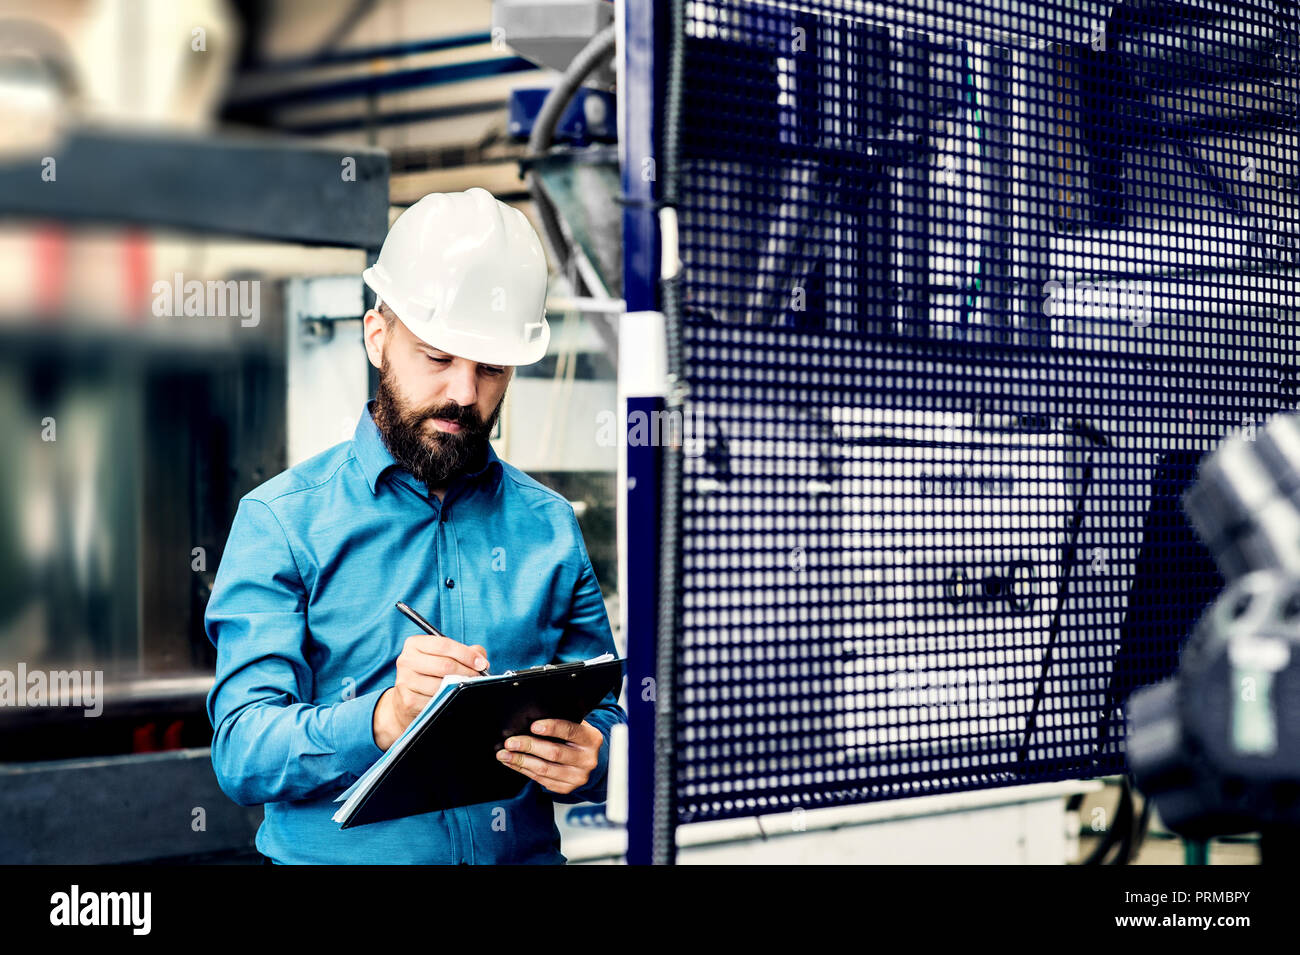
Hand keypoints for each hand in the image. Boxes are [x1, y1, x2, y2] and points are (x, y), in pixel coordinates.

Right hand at [372, 636, 488, 750]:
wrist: (406, 701)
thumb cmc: (431, 674)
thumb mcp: (444, 657)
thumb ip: (465, 652)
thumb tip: (481, 660)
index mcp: (414, 644)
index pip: (444, 645)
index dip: (466, 654)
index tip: (481, 663)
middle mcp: (406, 660)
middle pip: (444, 665)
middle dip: (467, 671)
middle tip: (478, 676)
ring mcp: (405, 681)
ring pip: (441, 684)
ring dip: (459, 687)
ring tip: (467, 687)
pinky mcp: (408, 700)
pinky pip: (436, 700)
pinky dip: (448, 699)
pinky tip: (452, 697)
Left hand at [496, 719, 602, 795]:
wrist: (590, 760)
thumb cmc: (578, 739)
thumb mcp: (577, 726)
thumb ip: (561, 722)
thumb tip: (531, 719)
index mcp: (591, 739)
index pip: (570, 731)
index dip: (552, 728)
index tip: (533, 726)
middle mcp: (587, 759)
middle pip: (554, 753)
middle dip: (529, 746)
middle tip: (510, 742)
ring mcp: (577, 776)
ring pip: (544, 769)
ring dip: (521, 761)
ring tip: (505, 754)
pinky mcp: (566, 788)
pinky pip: (540, 779)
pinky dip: (523, 770)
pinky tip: (513, 763)